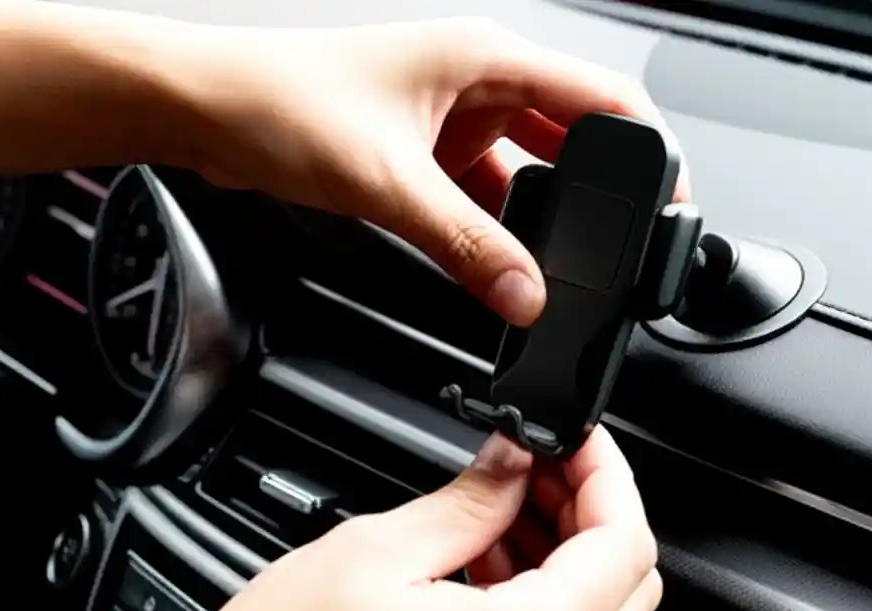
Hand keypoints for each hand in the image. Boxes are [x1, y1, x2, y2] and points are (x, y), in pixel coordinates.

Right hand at [132, 427, 660, 610]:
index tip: (579, 438)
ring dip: (571, 551)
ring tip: (507, 503)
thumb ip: (473, 498)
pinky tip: (492, 558)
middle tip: (541, 461)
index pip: (624, 547)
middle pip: (628, 586)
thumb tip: (518, 456)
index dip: (607, 476)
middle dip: (592, 510)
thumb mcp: (377, 551)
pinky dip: (547, 598)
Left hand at [178, 17, 689, 325]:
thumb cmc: (277, 101)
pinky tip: (491, 260)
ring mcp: (451, 116)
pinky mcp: (425, 150)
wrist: (202, 110)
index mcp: (486, 58)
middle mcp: (477, 81)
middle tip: (613, 246)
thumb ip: (466, 245)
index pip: (602, 98)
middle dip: (594, 194)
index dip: (647, 149)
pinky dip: (492, 228)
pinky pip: (482, 193)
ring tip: (545, 261)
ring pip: (525, 172)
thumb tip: (526, 291)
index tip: (670, 201)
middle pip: (571, 138)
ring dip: (536, 217)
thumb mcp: (389, 182)